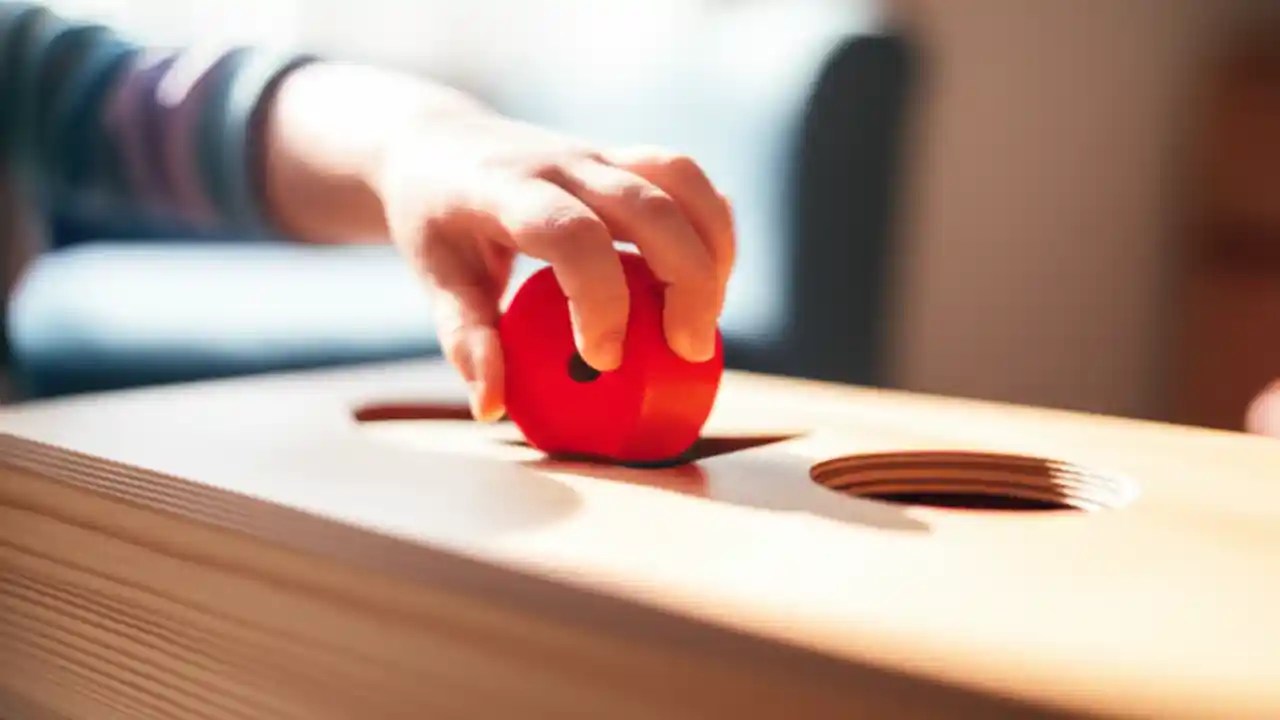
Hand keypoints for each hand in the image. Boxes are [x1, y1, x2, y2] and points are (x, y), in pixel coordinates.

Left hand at [375, 110, 734, 421]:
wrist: (437, 140)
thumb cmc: (433, 219)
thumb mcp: (434, 276)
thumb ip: (466, 338)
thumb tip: (492, 408)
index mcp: (507, 190)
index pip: (572, 234)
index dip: (600, 299)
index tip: (604, 360)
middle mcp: (562, 162)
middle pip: (651, 206)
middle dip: (687, 282)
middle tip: (689, 354)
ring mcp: (599, 152)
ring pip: (683, 180)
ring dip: (713, 249)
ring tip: (708, 318)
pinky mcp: (624, 157)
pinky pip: (688, 181)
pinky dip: (712, 228)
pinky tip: (712, 281)